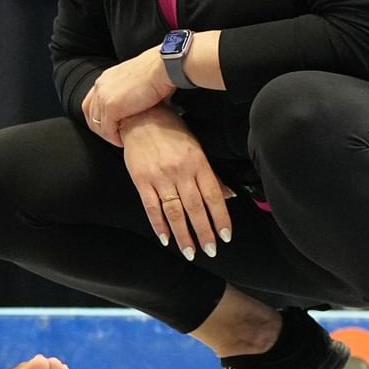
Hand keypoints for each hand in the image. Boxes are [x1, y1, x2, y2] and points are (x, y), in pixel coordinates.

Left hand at [83, 48, 172, 145]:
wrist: (162, 67)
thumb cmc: (158, 71)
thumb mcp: (136, 79)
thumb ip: (129, 90)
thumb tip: (137, 101)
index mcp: (106, 78)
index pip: (91, 102)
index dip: (98, 117)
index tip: (109, 125)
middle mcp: (100, 86)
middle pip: (91, 114)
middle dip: (101, 128)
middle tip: (114, 136)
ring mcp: (104, 97)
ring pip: (98, 124)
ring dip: (108, 135)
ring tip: (119, 140)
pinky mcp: (111, 107)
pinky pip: (107, 130)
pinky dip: (113, 138)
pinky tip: (123, 141)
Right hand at [119, 106, 233, 259]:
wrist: (140, 117)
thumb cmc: (171, 131)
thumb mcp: (196, 148)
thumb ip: (210, 175)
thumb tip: (228, 196)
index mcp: (197, 162)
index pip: (213, 196)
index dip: (220, 218)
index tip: (225, 236)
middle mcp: (180, 171)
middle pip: (195, 208)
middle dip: (204, 232)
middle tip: (210, 251)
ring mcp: (159, 177)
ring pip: (175, 212)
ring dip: (183, 235)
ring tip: (190, 252)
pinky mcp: (141, 180)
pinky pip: (152, 207)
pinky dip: (159, 224)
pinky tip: (166, 238)